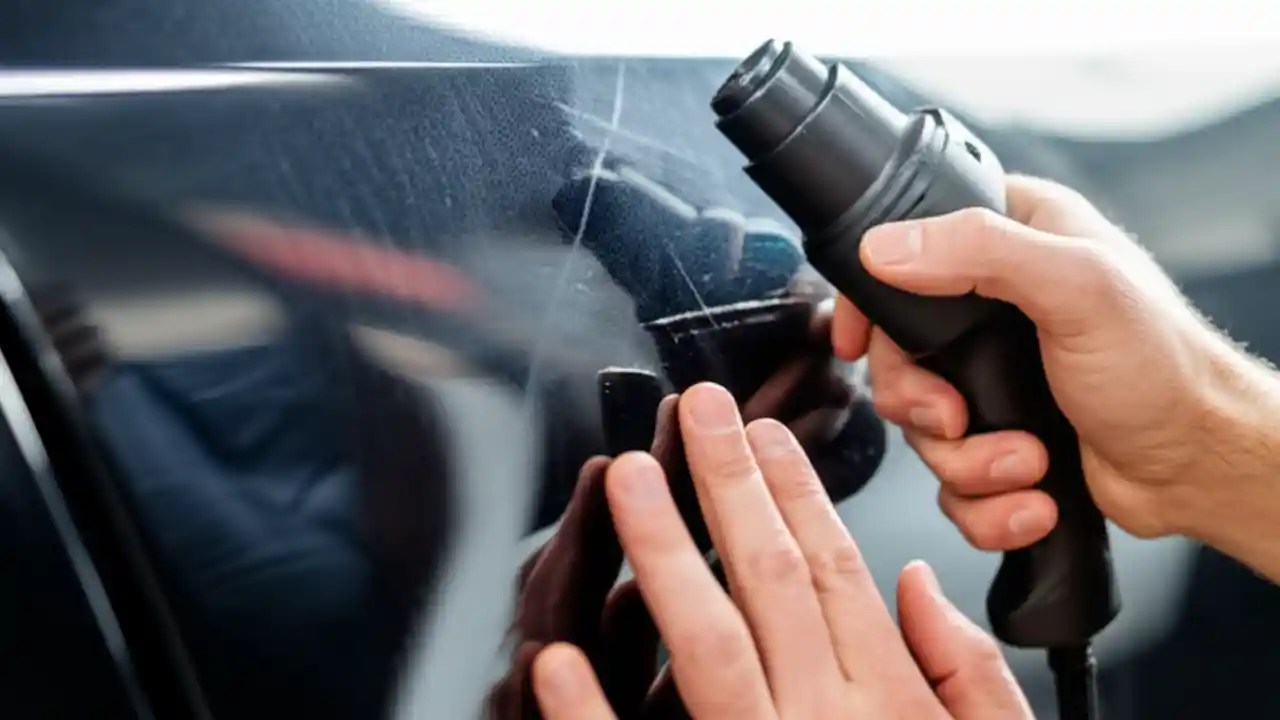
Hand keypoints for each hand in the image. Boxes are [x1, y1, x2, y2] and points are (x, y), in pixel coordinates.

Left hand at [530, 383, 1030, 718]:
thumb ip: (965, 672)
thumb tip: (913, 582)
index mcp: (889, 704)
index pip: (836, 573)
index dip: (797, 494)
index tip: (762, 436)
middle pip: (773, 581)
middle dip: (729, 486)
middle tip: (694, 409)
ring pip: (709, 645)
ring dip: (665, 555)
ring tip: (630, 475)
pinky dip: (594, 717)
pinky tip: (556, 658)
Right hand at [832, 175, 1279, 574]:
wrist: (1202, 466)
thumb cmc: (1166, 368)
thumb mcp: (1078, 287)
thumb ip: (980, 253)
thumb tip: (885, 248)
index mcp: (1014, 239)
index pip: (905, 249)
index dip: (867, 299)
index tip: (854, 341)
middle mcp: (995, 304)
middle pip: (895, 355)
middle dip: (922, 406)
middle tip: (956, 419)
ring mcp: (992, 375)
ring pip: (919, 427)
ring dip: (966, 463)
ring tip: (1025, 464)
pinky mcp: (998, 436)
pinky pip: (949, 479)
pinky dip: (983, 502)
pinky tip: (1031, 497)